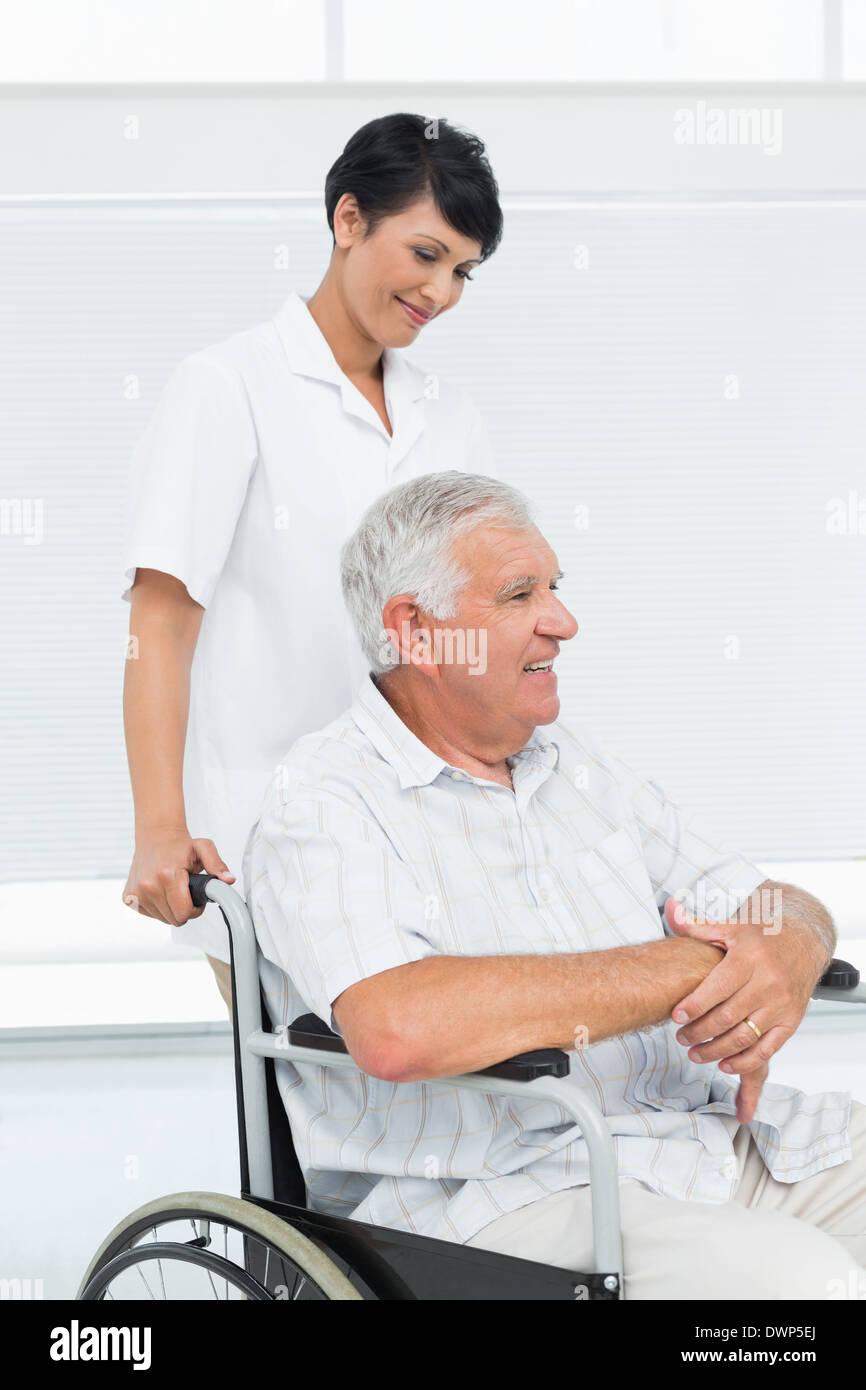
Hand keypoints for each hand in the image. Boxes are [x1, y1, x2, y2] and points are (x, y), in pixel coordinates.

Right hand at [122, 829, 234, 926]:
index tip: (196, 899)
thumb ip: (217, 865)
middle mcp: (148, 885)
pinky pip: (150, 914)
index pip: (184, 913)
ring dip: (171, 908)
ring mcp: (135, 893)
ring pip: (162, 919)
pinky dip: (158, 907)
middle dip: (184, 910)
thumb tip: (229, 880)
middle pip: (174, 919)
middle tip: (186, 892)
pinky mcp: (128, 897)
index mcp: (167, 875)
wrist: (155, 837)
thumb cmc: (180, 845)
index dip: (195, 910)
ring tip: (173, 889)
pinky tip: (160, 890)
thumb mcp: (204, 848)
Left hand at [662, 895, 825, 1123]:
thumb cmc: (762, 936)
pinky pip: (768, 1048)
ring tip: (695, 1053)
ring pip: (744, 1037)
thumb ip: (697, 925)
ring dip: (716, 1051)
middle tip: (681, 1038)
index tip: (676, 1016)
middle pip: (727, 1017)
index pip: (717, 988)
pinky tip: (726, 1064)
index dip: (694, 1006)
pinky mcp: (792, 1020)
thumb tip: (670, 909)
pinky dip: (745, 1061)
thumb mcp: (731, 926)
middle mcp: (768, 982)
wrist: (804, 941)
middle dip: (699, 1032)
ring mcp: (781, 1004)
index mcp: (749, 958)